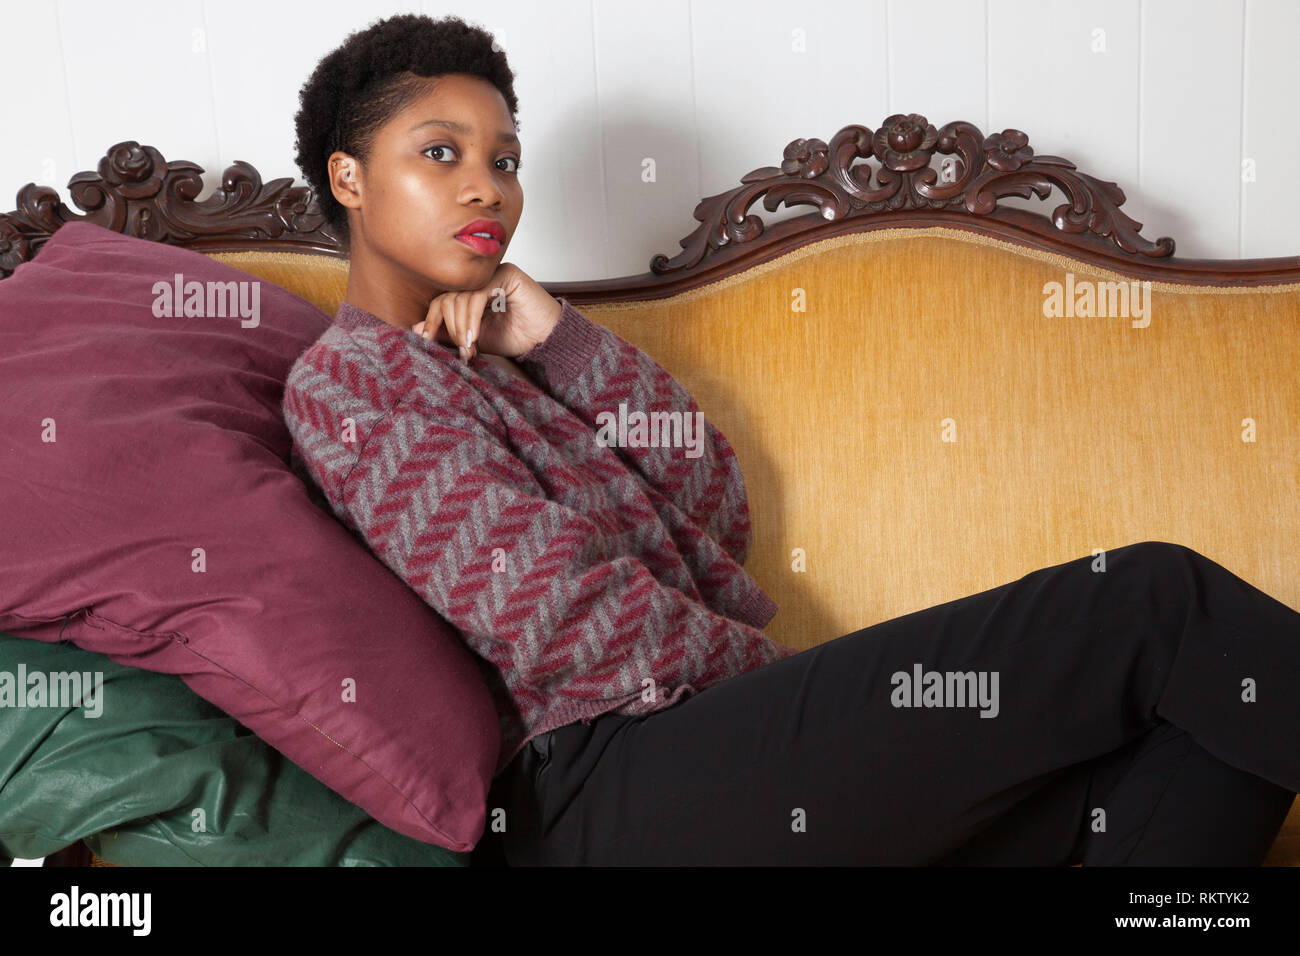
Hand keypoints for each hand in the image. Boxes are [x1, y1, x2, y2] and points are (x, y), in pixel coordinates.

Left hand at [411, 262, 561, 360]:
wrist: (547, 342)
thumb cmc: (516, 340)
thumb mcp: (474, 340)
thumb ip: (448, 333)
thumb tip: (416, 329)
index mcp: (470, 293)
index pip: (442, 300)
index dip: (432, 321)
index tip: (427, 342)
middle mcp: (479, 280)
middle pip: (447, 297)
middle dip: (448, 327)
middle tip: (461, 350)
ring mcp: (492, 274)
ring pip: (460, 296)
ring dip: (460, 326)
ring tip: (470, 347)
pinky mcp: (505, 274)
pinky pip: (477, 293)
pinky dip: (471, 317)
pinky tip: (475, 336)